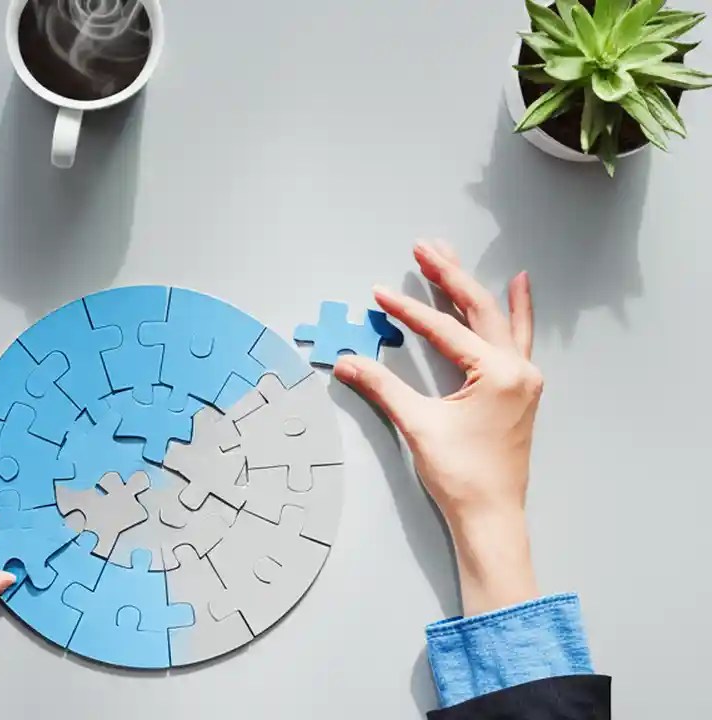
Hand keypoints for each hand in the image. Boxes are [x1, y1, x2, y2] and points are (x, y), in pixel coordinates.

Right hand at [335, 242, 541, 614]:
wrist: (491, 515)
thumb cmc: (461, 475)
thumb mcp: (418, 425)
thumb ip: (382, 386)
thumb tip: (346, 361)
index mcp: (499, 374)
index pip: (446, 330)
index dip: (409, 310)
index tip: (380, 293)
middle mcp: (518, 369)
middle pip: (479, 310)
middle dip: (448, 277)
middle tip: (423, 247)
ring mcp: (523, 378)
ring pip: (497, 319)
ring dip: (472, 287)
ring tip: (451, 256)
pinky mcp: (519, 389)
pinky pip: (519, 338)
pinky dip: (516, 311)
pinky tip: (519, 287)